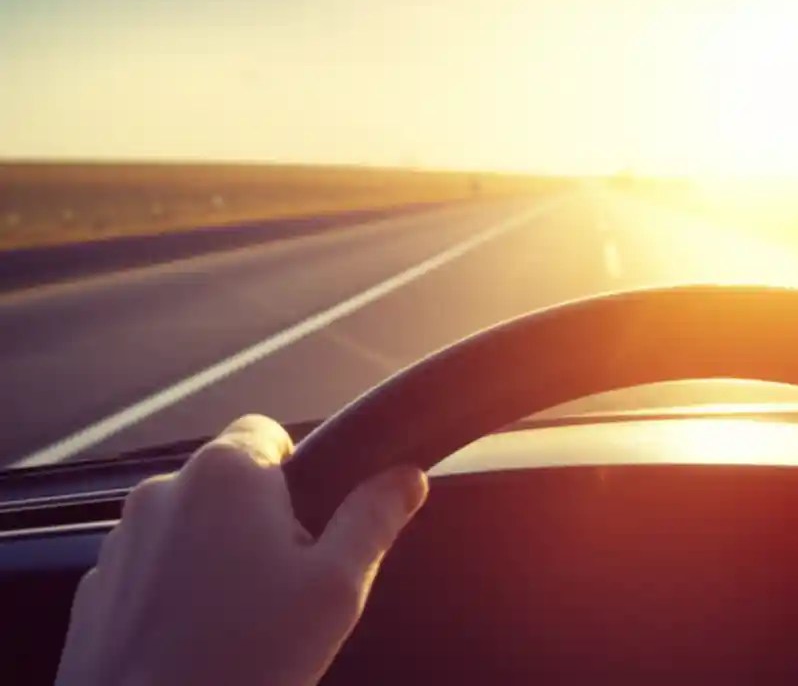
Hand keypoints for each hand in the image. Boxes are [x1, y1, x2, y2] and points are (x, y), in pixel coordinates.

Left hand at [56, 415, 428, 685]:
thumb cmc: (245, 661)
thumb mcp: (338, 586)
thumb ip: (374, 518)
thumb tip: (404, 477)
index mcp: (225, 474)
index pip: (269, 433)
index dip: (300, 476)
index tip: (313, 528)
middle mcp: (163, 492)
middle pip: (231, 484)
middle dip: (262, 523)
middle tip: (288, 587)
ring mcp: (122, 541)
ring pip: (191, 528)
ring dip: (218, 558)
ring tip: (243, 624)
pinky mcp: (96, 590)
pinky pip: (153, 571)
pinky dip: (178, 594)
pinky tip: (202, 642)